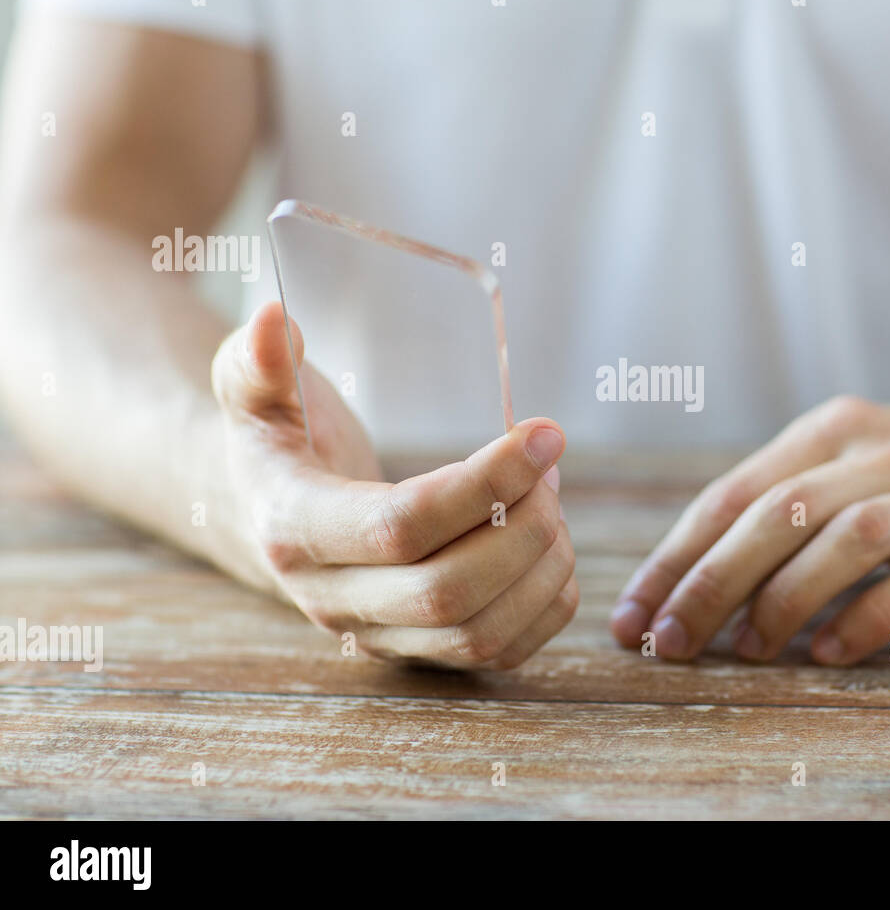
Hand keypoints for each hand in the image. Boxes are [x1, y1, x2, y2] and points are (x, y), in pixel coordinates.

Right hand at [212, 301, 576, 668]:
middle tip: (550, 464)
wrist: (276, 514)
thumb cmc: (283, 440)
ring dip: (543, 563)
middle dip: (523, 525)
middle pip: (449, 592)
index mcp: (294, 532)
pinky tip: (550, 543)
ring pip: (481, 632)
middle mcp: (334, 602)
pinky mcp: (423, 654)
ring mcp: (381, 637)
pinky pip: (504, 653)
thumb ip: (258, 360)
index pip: (401, 525)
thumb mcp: (255, 393)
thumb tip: (274, 319)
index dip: (485, 481)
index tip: (545, 432)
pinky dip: (548, 602)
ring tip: (551, 495)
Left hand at [610, 394, 889, 664]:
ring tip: (748, 651)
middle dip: (711, 583)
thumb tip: (684, 581)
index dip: (675, 558)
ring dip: (785, 599)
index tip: (634, 616)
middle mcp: (878, 454)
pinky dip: (865, 619)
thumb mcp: (847, 465)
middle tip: (672, 643)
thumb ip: (779, 506)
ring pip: (846, 540)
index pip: (733, 494)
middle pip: (778, 514)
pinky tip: (828, 653)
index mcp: (828, 433)